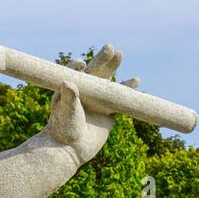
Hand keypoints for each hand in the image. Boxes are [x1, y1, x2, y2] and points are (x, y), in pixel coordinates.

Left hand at [46, 44, 139, 165]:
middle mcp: (84, 92)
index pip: (74, 72)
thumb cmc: (63, 129)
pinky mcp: (108, 111)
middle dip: (102, 59)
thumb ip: (67, 97)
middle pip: (94, 71)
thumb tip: (67, 82)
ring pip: (108, 81)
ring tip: (119, 54)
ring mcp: (96, 100)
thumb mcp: (65, 112)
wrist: (70, 149)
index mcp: (69, 88)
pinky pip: (119, 98)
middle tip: (110, 48)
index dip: (78, 66)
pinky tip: (135, 81)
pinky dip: (128, 90)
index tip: (82, 65)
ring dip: (113, 68)